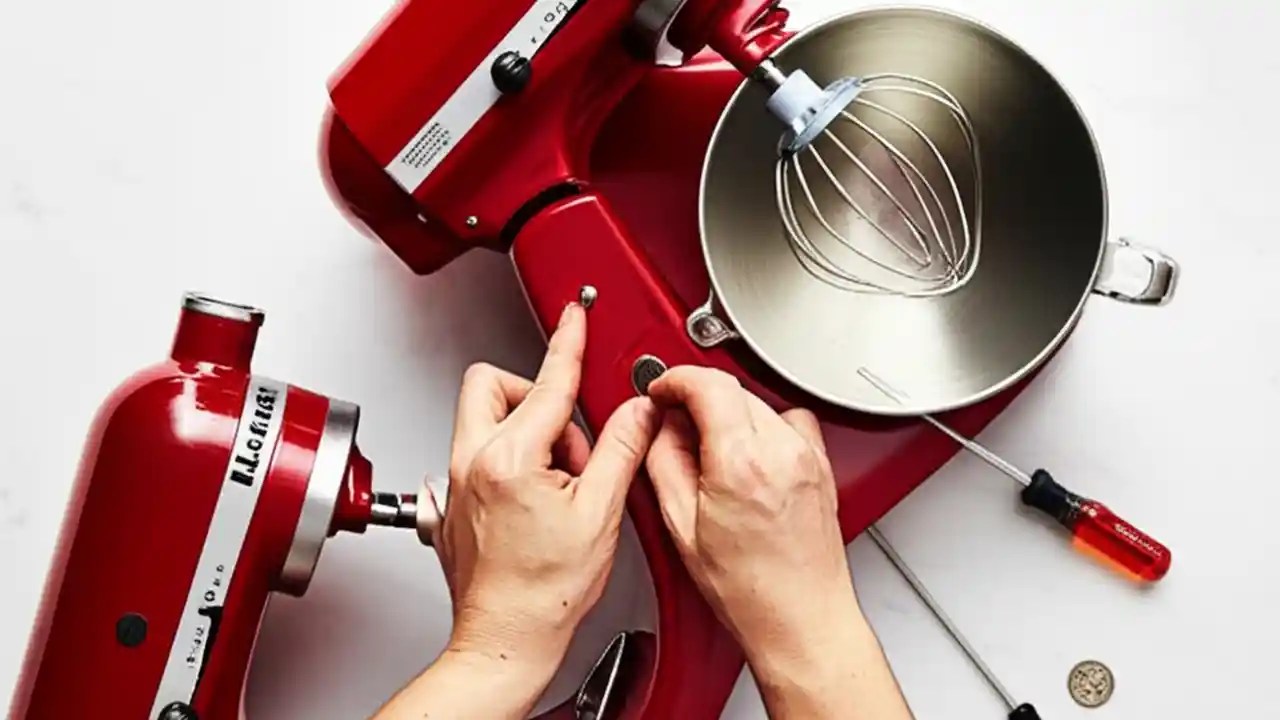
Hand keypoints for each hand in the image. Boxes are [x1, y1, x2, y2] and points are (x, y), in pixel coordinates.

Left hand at [373, 304, 659, 719]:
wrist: (507, 638)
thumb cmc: (545, 592)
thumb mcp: (601, 513)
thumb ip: (621, 451)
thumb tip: (638, 413)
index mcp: (510, 460)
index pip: (546, 383)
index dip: (568, 343)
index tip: (575, 317)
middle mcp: (472, 462)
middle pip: (493, 385)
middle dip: (532, 394)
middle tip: (565, 434)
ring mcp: (455, 480)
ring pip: (482, 417)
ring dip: (522, 429)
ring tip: (554, 476)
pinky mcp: (451, 500)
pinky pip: (475, 453)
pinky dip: (507, 459)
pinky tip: (533, 497)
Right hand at [645, 366, 910, 719]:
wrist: (801, 618)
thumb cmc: (748, 590)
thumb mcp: (681, 527)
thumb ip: (663, 462)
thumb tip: (659, 428)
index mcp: (740, 462)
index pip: (707, 384)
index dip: (674, 379)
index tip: (661, 388)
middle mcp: (781, 451)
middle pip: (732, 389)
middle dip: (699, 400)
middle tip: (676, 429)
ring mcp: (807, 456)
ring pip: (759, 402)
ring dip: (730, 414)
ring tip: (713, 454)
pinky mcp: (822, 465)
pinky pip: (789, 422)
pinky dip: (765, 428)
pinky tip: (749, 458)